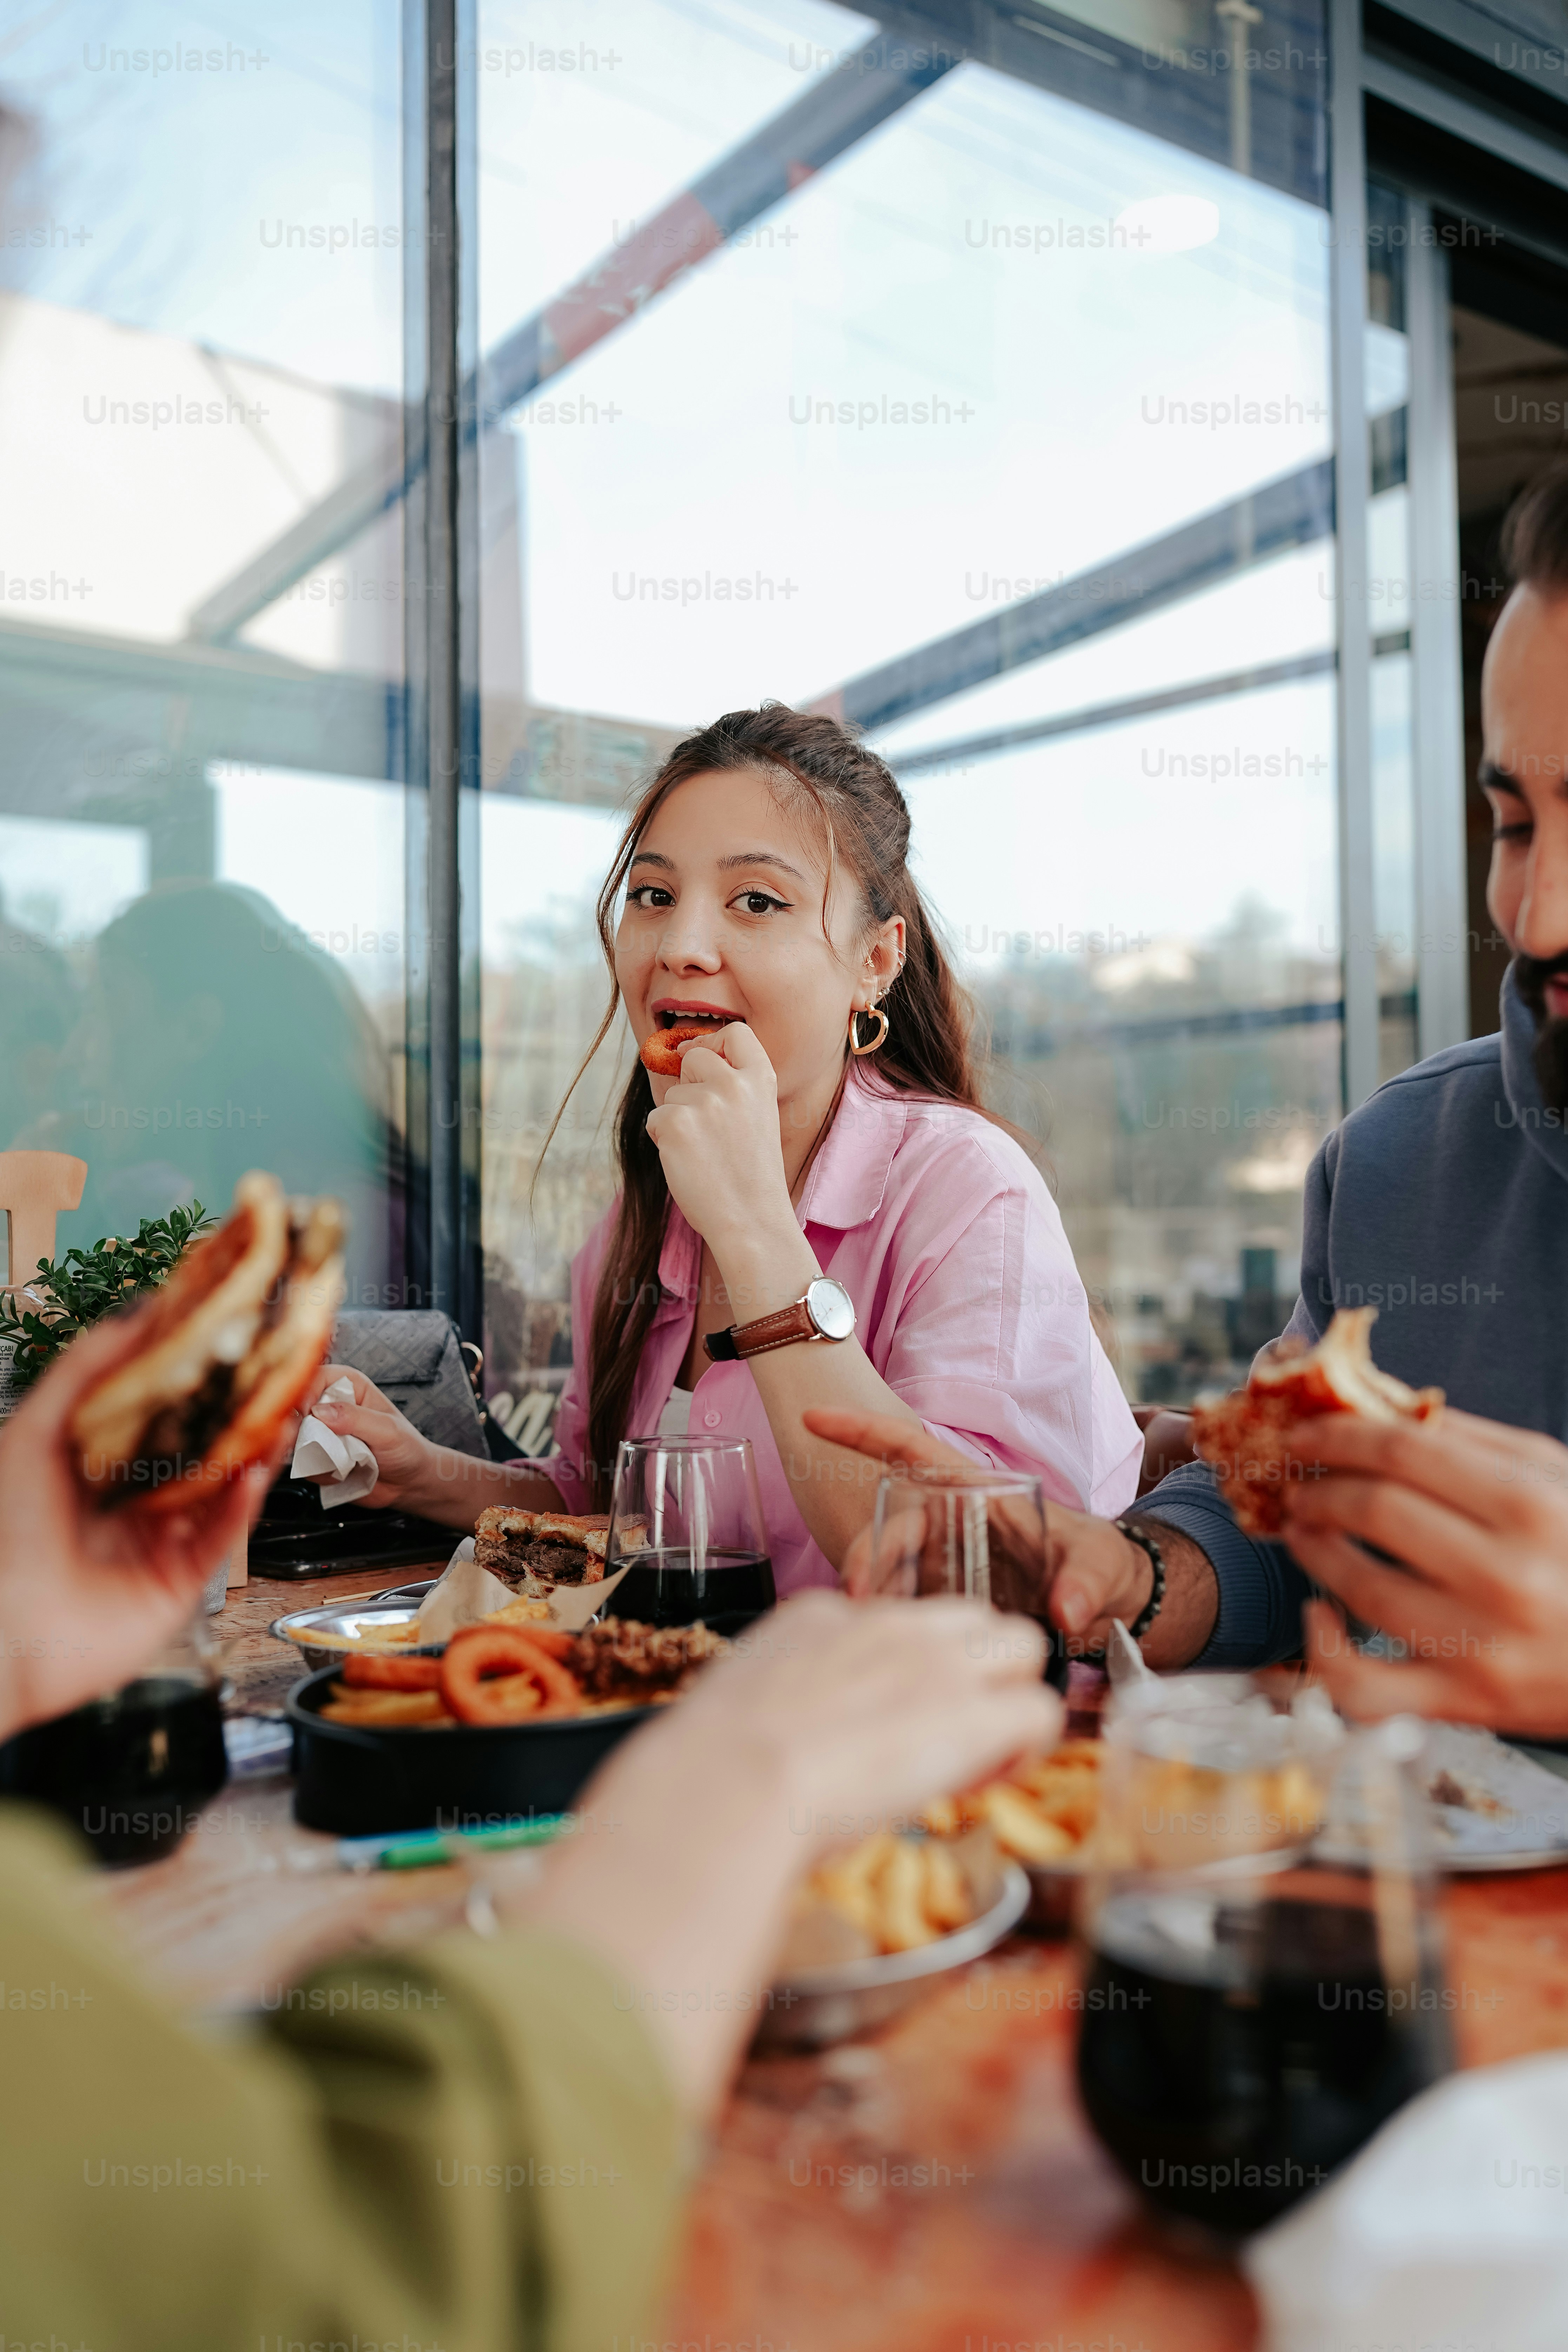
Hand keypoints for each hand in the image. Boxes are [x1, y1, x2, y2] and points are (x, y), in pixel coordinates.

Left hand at [0, 1310, 268, 1740]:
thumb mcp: (32, 1434)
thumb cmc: (4, 1538)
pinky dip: (242, 1504)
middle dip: (234, 1413)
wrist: (7, 1635)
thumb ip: (83, 1371)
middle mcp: (128, 1503)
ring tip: (279, 1414)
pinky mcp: (178, 1581)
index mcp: (94, 1467)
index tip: (221, 1340)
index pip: (156, 1414)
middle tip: (268, 1374)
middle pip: (196, 1449)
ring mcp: (155, 1542)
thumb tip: (135, 1314)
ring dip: (252, 1453)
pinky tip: (255, 1474)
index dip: (191, 1379)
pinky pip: (221, 1537)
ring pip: (218, 1490)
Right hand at [304, 1365, 446, 1515]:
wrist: (409, 1483)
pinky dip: (321, 1472)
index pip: (316, 1377)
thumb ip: (355, 1418)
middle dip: (306, 1430)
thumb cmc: (406, 1448)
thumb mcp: (387, 1430)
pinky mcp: (319, 1457)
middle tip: (324, 1443)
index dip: (305, 1392)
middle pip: (298, 1409)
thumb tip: (320, 1412)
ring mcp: (324, 1433)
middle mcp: (333, 1407)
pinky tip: (342, 1473)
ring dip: (317, 1455)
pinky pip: (305, 1465)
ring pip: (298, 1440)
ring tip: (345, 1460)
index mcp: (350, 1386)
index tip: (307, 1413)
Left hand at [644, 1024, 798, 1276]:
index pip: (736, 1033)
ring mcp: (703, 1101)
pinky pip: (655, 1119)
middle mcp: (733, 1083)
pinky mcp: (674, 1123)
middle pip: (693, 1057)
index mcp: (761, 1080)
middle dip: (689, 1082)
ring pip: (672, 1094)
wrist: (751, 1221)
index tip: (704, 1059)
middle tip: (705, 1125)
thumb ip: (733, 1088)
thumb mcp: (757, 1119)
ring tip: (705, 1154)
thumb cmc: (752, 1176)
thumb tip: (685, 1057)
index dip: (715, 1042)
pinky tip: (689, 1162)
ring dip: (678, 1119)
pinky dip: (664, 1140)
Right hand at [656, 1586, 1060, 1833]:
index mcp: (823, 1618)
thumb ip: (779, 1708)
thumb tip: (790, 1746)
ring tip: (977, 1761)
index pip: (896, 1627)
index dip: (905, 1680)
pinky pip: (1041, 1709)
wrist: (733, 1779)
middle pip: (973, 1619)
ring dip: (1010, 1699)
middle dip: (977, 1673)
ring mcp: (936, 1662)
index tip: (883, 1730)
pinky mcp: (972, 1712)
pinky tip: (984, 1784)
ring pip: (1024, 1646)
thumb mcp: (739, 1708)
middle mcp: (887, 1624)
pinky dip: (1026, 1748)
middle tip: (947, 1739)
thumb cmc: (715, 1767)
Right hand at [805, 1406, 1151, 1653]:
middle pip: (894, 1522)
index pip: (913, 1449)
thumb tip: (1066, 1611)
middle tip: (861, 1594)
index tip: (815, 1418)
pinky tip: (881, 1642)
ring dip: (872, 1588)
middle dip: (868, 1550)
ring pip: (890, 1564)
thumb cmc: (1103, 1564)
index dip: (865, 1431)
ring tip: (869, 1624)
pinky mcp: (946, 1599)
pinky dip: (888, 1617)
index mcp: (980, 1493)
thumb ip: (1086, 1582)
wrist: (1111, 1604)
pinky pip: (903, 1600)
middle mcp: (954, 1522)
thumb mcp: (1101, 1563)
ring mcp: (947, 1561)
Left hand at [1279, 1408, 1567, 1734]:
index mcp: (1531, 1506)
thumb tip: (1387, 1409)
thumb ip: (1477, 1443)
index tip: (1305, 1435)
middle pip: (1376, 1513)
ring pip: (1363, 1592)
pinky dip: (1328, 1654)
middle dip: (1320, 1490)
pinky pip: (1370, 1689)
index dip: (1339, 1437)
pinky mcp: (1469, 1703)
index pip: (1403, 1453)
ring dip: (1314, 1551)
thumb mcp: (1558, 1481)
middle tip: (1300, 1484)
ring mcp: (1485, 1646)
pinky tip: (1318, 1618)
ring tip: (1300, 1529)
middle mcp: (1507, 1576)